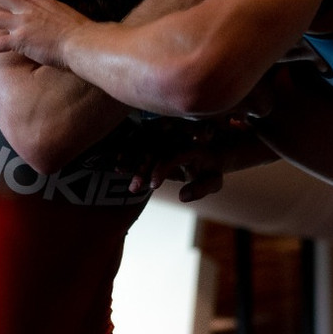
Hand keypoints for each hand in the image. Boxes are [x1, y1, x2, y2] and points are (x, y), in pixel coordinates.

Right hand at [116, 116, 238, 200]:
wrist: (210, 154)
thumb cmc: (211, 170)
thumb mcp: (213, 181)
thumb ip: (201, 188)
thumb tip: (183, 197)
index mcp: (192, 146)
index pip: (173, 155)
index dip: (162, 169)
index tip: (154, 186)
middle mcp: (178, 137)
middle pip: (156, 148)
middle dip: (142, 167)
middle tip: (133, 188)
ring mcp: (166, 136)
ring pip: (145, 145)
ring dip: (132, 157)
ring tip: (120, 171)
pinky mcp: (158, 139)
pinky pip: (141, 144)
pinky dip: (130, 152)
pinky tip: (119, 163)